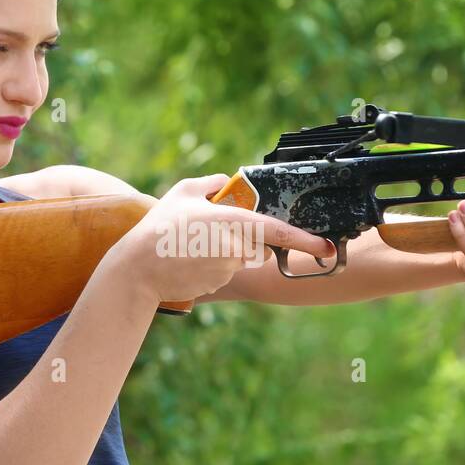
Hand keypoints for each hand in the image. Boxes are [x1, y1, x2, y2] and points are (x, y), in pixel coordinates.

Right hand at [107, 174, 335, 302]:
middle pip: (258, 244)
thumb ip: (210, 183)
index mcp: (233, 222)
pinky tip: (188, 260)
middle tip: (208, 233)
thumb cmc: (159, 228)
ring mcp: (228, 269)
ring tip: (191, 244)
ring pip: (239, 257)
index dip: (305, 240)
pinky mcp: (218, 283)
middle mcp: (236, 247)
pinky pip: (223, 271)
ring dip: (224, 250)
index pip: (278, 231)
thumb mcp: (182, 192)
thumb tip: (225, 180)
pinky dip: (211, 265)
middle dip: (245, 238)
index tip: (326, 247)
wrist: (138, 270)